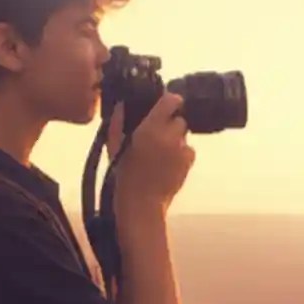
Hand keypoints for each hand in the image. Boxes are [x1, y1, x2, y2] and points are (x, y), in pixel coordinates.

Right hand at [114, 91, 195, 206]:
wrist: (142, 203)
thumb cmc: (124, 175)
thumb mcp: (114, 147)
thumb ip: (117, 123)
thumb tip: (121, 106)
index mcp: (150, 128)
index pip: (171, 100)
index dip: (170, 101)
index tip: (165, 106)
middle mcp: (170, 135)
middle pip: (179, 119)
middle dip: (170, 124)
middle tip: (157, 135)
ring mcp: (182, 149)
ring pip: (183, 135)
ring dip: (175, 139)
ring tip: (161, 153)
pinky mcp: (189, 161)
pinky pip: (188, 150)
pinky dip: (181, 154)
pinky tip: (168, 164)